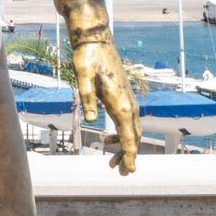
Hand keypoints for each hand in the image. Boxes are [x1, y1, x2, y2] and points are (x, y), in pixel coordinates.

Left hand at [72, 38, 141, 174]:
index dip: (129, 156)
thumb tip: (91, 121)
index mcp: (122, 105)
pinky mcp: (122, 97)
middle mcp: (129, 105)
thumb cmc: (87, 58)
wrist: (96, 41)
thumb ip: (87, 98)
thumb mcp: (82, 77)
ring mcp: (128, 101)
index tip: (130, 171)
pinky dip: (120, 134)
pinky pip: (126, 121)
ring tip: (112, 163)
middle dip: (128, 156)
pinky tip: (107, 140)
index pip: (129, 137)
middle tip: (122, 173)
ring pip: (132, 131)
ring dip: (124, 147)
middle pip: (133, 137)